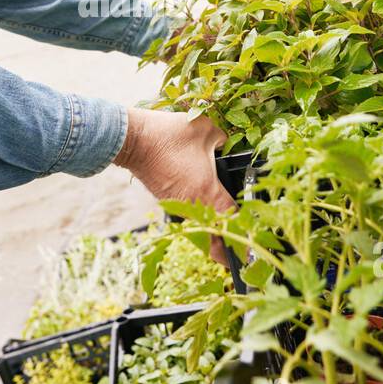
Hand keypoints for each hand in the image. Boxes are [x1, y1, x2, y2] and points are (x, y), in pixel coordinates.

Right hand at [114, 108, 234, 263]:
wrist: (134, 141)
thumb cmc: (169, 136)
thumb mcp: (206, 130)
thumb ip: (223, 141)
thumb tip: (226, 144)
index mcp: (208, 192)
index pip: (231, 224)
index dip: (243, 236)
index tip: (248, 251)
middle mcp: (192, 205)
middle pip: (212, 236)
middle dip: (225, 248)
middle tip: (237, 253)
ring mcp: (177, 204)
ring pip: (198, 227)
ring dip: (210, 231)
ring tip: (224, 229)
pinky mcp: (166, 198)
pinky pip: (187, 213)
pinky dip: (197, 216)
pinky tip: (205, 206)